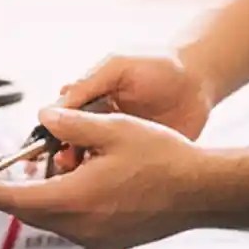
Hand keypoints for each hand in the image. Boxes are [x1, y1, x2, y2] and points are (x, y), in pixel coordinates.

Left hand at [0, 106, 208, 248]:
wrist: (202, 192)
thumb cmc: (164, 159)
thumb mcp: (113, 129)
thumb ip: (72, 124)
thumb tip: (42, 118)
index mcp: (74, 198)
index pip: (16, 199)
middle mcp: (79, 226)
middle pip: (28, 213)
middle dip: (12, 194)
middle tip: (0, 177)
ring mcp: (93, 238)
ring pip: (50, 220)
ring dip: (42, 199)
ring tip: (55, 172)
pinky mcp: (107, 241)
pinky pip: (72, 227)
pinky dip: (64, 209)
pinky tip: (80, 187)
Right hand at [53, 52, 214, 171]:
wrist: (199, 80)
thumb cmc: (159, 65)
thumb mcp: (119, 66)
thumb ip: (88, 84)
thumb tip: (51, 108)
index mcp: (90, 101)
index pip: (61, 120)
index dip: (52, 133)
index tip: (48, 143)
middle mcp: (100, 124)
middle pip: (70, 146)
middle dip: (64, 155)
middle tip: (65, 162)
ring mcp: (118, 144)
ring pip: (90, 163)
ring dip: (82, 171)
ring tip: (81, 174)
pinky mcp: (137, 159)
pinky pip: (116, 174)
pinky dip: (106, 181)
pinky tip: (103, 183)